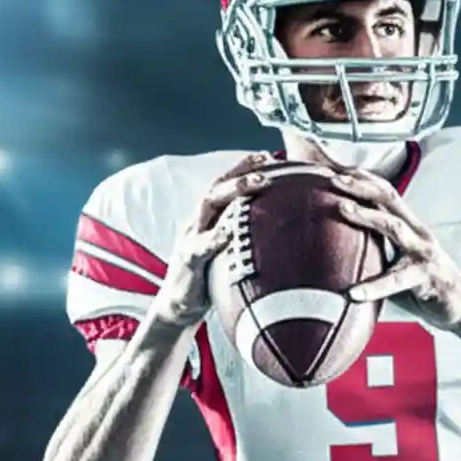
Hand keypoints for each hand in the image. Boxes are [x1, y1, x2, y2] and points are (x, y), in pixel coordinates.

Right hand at [151, 152, 275, 326]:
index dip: (245, 167)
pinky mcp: (188, 261)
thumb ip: (245, 234)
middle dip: (242, 170)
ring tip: (256, 182)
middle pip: (218, 186)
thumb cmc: (209, 275)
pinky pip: (202, 246)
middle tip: (267, 161)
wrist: (178, 305)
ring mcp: (191, 238)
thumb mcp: (228, 250)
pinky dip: (217, 236)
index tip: (270, 155)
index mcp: (209, 217)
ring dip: (233, 191)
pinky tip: (231, 230)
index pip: (226, 184)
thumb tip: (282, 226)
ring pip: (209, 206)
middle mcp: (198, 221)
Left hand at [326, 165, 460, 330]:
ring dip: (367, 215)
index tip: (338, 168)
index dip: (365, 178)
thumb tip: (340, 246)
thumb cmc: (424, 283)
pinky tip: (353, 293)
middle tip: (333, 179)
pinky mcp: (427, 277)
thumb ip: (379, 248)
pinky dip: (374, 287)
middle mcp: (418, 232)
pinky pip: (397, 280)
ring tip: (342, 209)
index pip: (386, 193)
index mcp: (410, 226)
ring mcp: (423, 252)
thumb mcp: (400, 258)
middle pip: (389, 199)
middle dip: (361, 186)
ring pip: (394, 227)